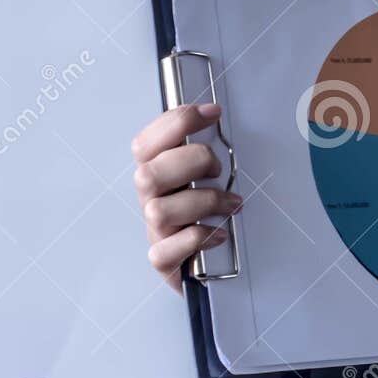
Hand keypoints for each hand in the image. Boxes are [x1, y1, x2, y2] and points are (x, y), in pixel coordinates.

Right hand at [131, 102, 244, 291]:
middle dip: (191, 162)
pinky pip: (165, 252)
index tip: (213, 113)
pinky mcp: (165, 261)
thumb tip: (217, 116)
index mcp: (156, 173)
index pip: (146, 143)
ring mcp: (155, 231)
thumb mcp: (205, 175)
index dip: (177, 122)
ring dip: (203, 202)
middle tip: (218, 168)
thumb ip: (203, 149)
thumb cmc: (208, 213)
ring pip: (158, 211)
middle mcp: (151, 200)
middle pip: (148, 174)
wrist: (208, 264)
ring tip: (230, 203)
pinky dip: (196, 239)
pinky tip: (219, 234)